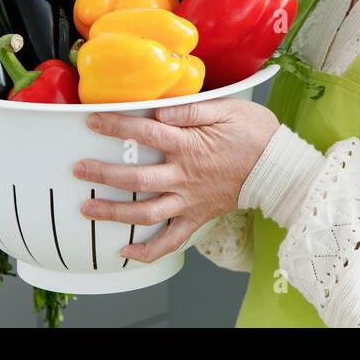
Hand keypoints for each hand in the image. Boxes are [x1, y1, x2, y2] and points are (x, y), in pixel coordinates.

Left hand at [74, 98, 279, 263]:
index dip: (116, 126)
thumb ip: (191, 110)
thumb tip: (159, 111)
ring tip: (87, 209)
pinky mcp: (197, 217)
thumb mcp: (228, 108)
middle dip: (103, 173)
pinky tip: (125, 250)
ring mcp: (189, 200)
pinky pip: (170, 240)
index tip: (93, 120)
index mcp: (190, 145)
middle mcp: (184, 176)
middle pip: (136, 177)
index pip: (146, 133)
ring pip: (145, 212)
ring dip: (113, 212)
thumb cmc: (256, 133)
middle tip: (78, 169)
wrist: (280, 168)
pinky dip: (147, 250)